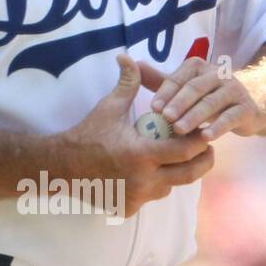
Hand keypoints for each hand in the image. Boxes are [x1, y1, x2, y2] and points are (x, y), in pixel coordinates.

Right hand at [57, 55, 214, 217]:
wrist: (61, 165)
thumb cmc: (88, 134)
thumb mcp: (109, 107)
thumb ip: (126, 84)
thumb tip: (127, 57)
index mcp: (143, 154)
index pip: (187, 150)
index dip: (201, 140)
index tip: (204, 131)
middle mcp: (144, 180)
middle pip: (190, 174)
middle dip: (202, 161)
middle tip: (205, 149)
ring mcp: (137, 197)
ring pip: (171, 187)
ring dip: (175, 174)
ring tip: (173, 159)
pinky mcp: (128, 208)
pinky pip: (151, 197)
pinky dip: (153, 186)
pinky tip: (145, 174)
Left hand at [148, 56, 265, 140]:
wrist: (248, 106)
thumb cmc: (206, 96)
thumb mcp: (183, 87)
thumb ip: (159, 79)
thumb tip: (132, 63)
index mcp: (198, 66)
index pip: (179, 78)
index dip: (165, 93)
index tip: (153, 108)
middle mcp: (217, 74)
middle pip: (195, 88)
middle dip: (179, 103)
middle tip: (165, 118)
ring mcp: (234, 90)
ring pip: (212, 102)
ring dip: (195, 116)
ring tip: (180, 130)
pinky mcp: (246, 108)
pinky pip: (231, 117)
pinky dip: (218, 127)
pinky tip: (205, 138)